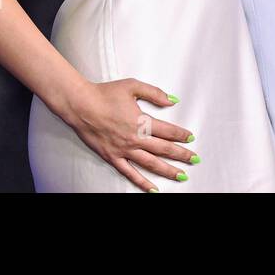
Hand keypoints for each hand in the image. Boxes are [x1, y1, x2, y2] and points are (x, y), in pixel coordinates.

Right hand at [58, 77, 196, 191]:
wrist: (81, 105)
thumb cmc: (105, 94)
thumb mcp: (132, 86)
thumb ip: (154, 93)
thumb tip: (171, 100)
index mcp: (141, 121)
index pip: (168, 131)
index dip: (181, 135)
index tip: (190, 138)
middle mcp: (135, 139)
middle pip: (164, 149)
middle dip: (181, 155)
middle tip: (193, 159)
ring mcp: (124, 150)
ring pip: (151, 164)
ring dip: (168, 171)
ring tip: (181, 175)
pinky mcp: (113, 157)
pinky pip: (130, 173)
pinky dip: (142, 182)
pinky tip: (152, 188)